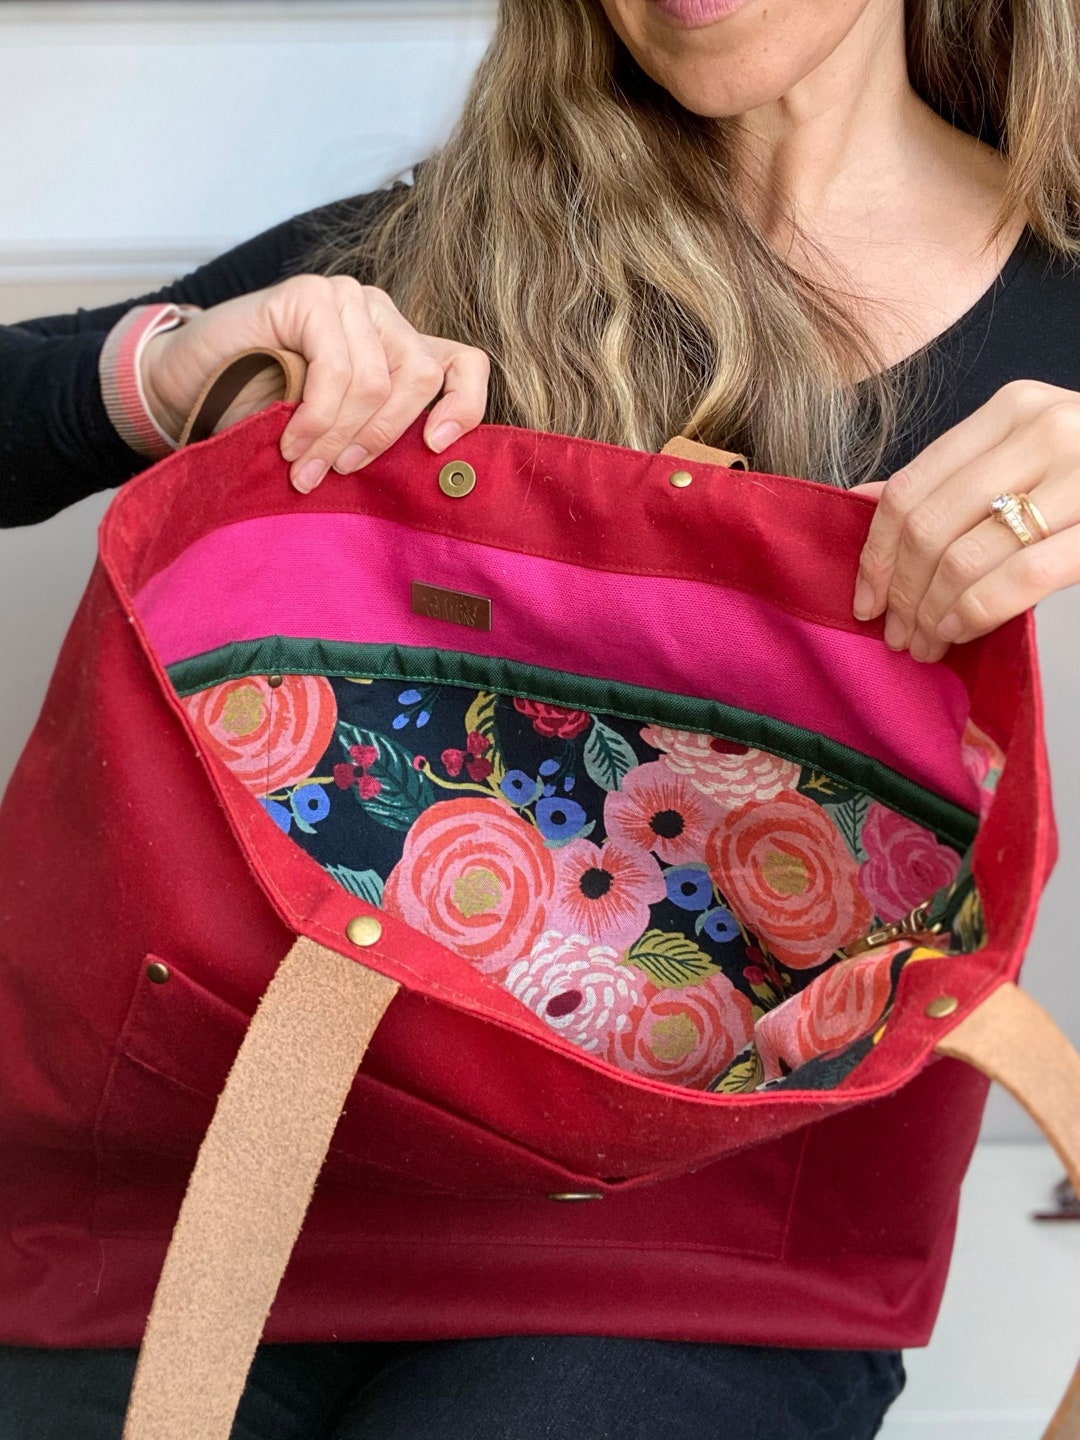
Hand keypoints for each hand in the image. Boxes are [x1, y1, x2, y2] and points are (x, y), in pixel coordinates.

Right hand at [140, 275, 489, 492]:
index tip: (437, 448)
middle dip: (380, 437)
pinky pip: (335, 369)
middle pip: (419, 377)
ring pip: (374, 380)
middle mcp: (380, 314)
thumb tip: (430, 466)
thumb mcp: (339, 430)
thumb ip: (380, 431)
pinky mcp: (309, 295)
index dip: (464, 406)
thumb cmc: (264, 411)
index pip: (465, 365)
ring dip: (338, 436)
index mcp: (399, 345)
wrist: (188, 385)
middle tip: (339, 472)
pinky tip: (291, 440)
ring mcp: (345, 299)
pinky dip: (316, 416)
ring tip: (306, 466)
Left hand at [851, 379, 1079, 660]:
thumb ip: (952, 477)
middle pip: (929, 527)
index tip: (865, 598)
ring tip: (925, 643)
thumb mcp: (1025, 455)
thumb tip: (861, 504)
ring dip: (931, 614)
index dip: (876, 553)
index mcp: (1012, 409)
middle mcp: (1044, 431)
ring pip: (965, 557)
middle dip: (901, 592)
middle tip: (895, 634)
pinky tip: (961, 632)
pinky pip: (1019, 579)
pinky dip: (975, 614)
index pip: (911, 487)